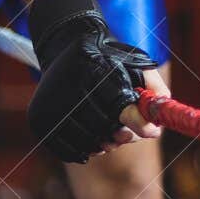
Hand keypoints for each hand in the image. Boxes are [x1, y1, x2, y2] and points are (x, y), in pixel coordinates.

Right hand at [27, 0, 159, 163]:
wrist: (64, 47)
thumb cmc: (107, 58)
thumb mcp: (134, 62)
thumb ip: (153, 87)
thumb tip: (160, 119)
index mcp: (96, 71)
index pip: (119, 105)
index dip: (137, 122)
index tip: (151, 132)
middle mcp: (69, 87)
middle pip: (103, 128)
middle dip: (120, 136)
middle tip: (124, 135)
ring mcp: (51, 105)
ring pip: (85, 142)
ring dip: (102, 145)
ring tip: (107, 136)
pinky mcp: (40, 119)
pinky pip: (66, 150)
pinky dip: (82, 151)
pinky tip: (90, 140)